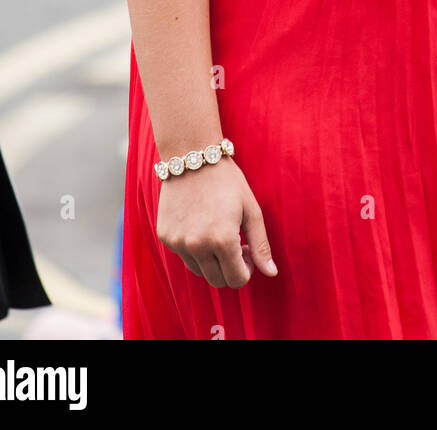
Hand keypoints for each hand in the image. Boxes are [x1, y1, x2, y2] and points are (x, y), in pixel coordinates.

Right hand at [155, 157, 277, 287]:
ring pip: (199, 271)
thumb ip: (261, 245)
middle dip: (230, 268)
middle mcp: (197, 246)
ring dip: (212, 261)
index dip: (246, 269)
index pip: (237, 280)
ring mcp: (178, 242)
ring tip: (218, 234)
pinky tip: (200, 224)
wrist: (193, 156)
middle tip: (236, 244)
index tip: (247, 250)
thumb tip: (271, 273)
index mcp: (222, 240)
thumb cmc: (227, 181)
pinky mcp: (165, 236)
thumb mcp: (251, 209)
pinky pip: (183, 255)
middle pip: (217, 281)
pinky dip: (194, 248)